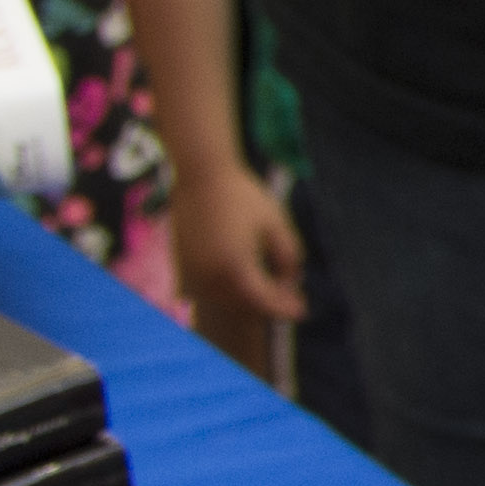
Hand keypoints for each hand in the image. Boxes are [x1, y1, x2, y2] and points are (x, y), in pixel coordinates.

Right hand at [175, 151, 312, 338]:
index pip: (264, 302)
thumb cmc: (242, 195)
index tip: (302, 310)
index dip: (285, 309)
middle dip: (269, 305)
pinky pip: (208, 290)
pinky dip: (228, 291)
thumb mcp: (277, 224)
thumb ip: (288, 256)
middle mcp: (209, 276)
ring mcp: (192, 272)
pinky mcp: (182, 265)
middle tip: (291, 297)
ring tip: (271, 288)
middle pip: (245, 306)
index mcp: (235, 268)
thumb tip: (291, 281)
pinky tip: (244, 280)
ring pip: (225, 301)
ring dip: (248, 301)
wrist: (201, 175)